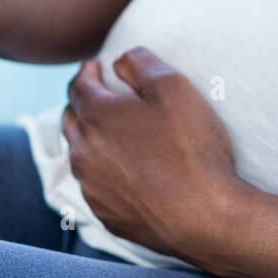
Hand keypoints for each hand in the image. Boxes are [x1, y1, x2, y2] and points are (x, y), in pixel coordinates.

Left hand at [62, 47, 253, 266]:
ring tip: (111, 133)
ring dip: (90, 140)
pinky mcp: (105, 215)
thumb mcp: (173, 87)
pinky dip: (104, 173)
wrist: (207, 217)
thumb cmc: (191, 149)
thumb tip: (118, 59)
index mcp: (96, 117)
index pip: (78, 85)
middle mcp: (84, 152)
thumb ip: (140, 62)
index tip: (95, 67)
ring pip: (80, 154)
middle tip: (98, 96)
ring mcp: (92, 187)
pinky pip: (96, 187)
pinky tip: (125, 172)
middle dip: (82, 103)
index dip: (87, 72)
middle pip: (70, 119)